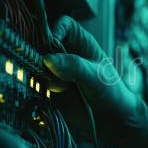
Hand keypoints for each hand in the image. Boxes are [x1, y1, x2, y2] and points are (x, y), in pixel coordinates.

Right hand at [44, 16, 147, 147]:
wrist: (113, 122)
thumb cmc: (113, 94)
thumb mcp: (96, 77)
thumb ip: (75, 66)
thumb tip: (48, 59)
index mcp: (82, 43)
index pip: (63, 24)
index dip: (54, 30)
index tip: (50, 44)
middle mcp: (66, 54)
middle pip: (43, 43)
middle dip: (40, 53)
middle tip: (44, 68)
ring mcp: (56, 71)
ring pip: (35, 63)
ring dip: (38, 73)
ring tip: (57, 87)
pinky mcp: (49, 89)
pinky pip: (34, 82)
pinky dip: (36, 87)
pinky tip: (49, 95)